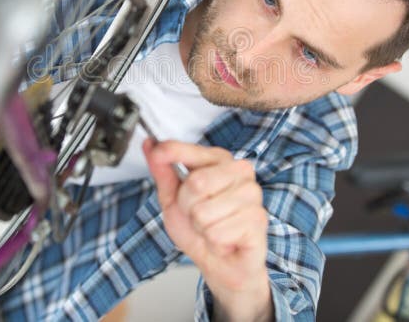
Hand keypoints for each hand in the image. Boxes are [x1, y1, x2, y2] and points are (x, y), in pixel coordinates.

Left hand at [143, 139, 272, 320]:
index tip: (158, 153)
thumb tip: (150, 145)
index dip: (170, 153)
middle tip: (199, 216)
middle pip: (195, 183)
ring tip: (214, 228)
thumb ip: (163, 171)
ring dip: (202, 228)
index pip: (191, 150)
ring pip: (204, 212)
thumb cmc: (200, 228)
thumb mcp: (173, 198)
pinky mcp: (257, 218)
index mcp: (220, 160)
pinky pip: (217, 233)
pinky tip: (225, 240)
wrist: (221, 263)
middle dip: (188, 208)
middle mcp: (240, 171)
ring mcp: (252, 194)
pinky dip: (215, 243)